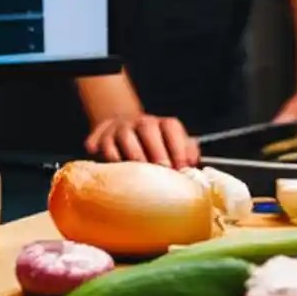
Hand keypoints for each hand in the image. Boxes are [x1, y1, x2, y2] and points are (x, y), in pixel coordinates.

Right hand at [84, 114, 200, 168]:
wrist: (123, 126)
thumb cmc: (155, 143)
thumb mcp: (174, 143)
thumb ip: (187, 151)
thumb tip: (193, 164)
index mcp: (161, 124)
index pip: (171, 127)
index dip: (178, 146)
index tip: (182, 166)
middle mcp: (141, 122)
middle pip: (148, 129)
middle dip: (157, 150)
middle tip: (163, 170)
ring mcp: (121, 128)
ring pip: (125, 136)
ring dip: (134, 154)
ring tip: (140, 173)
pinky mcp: (103, 136)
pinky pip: (105, 144)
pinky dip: (109, 156)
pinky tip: (115, 169)